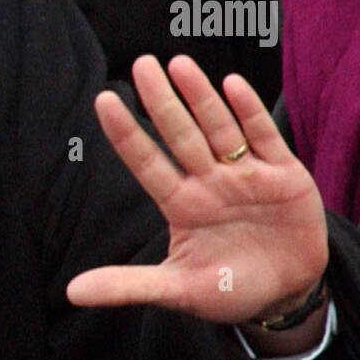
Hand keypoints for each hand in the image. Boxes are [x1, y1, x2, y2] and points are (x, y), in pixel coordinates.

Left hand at [66, 55, 326, 324]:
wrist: (288, 295)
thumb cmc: (230, 290)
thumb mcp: (177, 290)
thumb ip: (128, 286)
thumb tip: (72, 293)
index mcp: (181, 206)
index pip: (146, 163)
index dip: (127, 134)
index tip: (103, 101)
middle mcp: (209, 183)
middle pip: (181, 135)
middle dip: (162, 102)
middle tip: (141, 65)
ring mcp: (246, 175)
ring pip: (218, 129)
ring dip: (201, 97)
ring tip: (178, 65)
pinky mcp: (284, 175)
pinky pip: (264, 137)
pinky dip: (249, 112)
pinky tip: (232, 85)